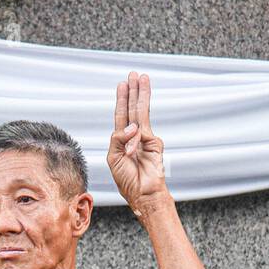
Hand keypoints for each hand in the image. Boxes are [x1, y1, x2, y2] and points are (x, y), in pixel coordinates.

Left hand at [107, 71, 169, 211]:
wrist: (143, 194)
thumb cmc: (127, 180)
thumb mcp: (114, 157)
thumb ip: (118, 138)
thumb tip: (131, 126)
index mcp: (122, 140)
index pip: (122, 114)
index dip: (122, 99)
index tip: (123, 84)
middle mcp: (134, 136)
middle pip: (133, 108)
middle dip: (133, 91)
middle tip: (134, 74)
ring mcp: (146, 138)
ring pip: (141, 113)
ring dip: (141, 95)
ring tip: (141, 79)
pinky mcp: (154, 143)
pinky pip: (140, 134)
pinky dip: (133, 137)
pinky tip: (131, 148)